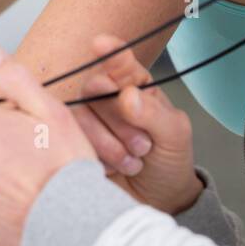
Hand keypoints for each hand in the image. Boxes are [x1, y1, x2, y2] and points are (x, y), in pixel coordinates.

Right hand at [74, 34, 201, 214]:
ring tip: (135, 162)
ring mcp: (88, 121)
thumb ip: (155, 113)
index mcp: (135, 86)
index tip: (102, 44)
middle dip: (119, 119)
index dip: (110, 52)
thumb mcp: (175, 136)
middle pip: (94, 88)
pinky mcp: (73, 144)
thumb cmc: (168, 162)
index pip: (120, 62)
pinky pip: (70, 141)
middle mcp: (107, 98)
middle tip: (144, 145)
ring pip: (80, 116)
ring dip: (108, 143)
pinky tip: (116, 170)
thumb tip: (127, 95)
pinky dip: (96, 158)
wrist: (156, 202)